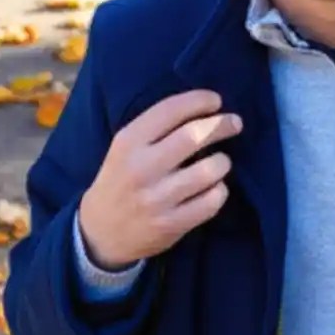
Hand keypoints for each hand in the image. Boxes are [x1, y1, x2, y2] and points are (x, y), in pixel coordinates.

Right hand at [78, 89, 242, 269]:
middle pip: (195, 136)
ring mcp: (157, 199)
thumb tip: (204, 108)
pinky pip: (213, 201)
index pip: (170, 110)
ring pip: (210, 170)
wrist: (99, 233)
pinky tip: (214, 187)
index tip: (216, 100)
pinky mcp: (172, 224)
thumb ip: (156, 129)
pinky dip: (220, 191)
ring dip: (223, 161)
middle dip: (222, 124)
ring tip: (220, 161)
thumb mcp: (124, 148)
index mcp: (128, 142)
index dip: (199, 100)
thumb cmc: (120, 180)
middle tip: (234, 123)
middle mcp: (142, 168)